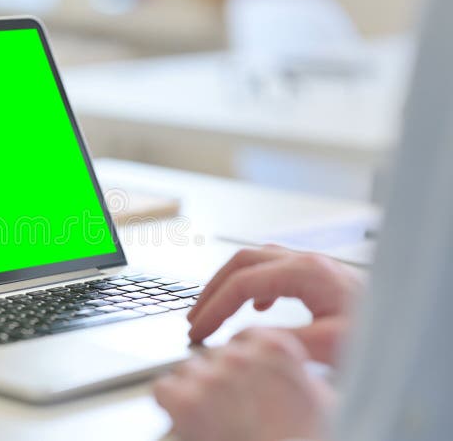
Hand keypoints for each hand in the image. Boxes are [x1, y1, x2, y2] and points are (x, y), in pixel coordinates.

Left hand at [154, 328, 333, 440]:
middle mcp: (239, 356)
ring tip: (212, 417)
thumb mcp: (322, 400)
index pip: (243, 339)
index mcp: (274, 348)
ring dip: (194, 390)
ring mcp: (210, 377)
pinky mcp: (186, 399)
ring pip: (186, 371)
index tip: (243, 382)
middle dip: (218, 379)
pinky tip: (187, 418)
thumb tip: (294, 374)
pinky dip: (170, 403)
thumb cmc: (307, 438)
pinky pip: (163, 388)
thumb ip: (301, 375)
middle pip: (213, 356)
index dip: (242, 364)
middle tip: (230, 408)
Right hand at [187, 246, 362, 364]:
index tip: (198, 330)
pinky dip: (253, 287)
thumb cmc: (377, 335)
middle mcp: (307, 261)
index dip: (214, 307)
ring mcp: (312, 266)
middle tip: (195, 317)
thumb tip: (240, 337)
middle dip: (213, 289)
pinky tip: (256, 308)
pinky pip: (272, 271)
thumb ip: (281, 338)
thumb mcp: (329, 342)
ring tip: (214, 311)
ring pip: (255, 262)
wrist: (408, 326)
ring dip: (230, 285)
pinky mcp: (317, 277)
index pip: (243, 282)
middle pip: (242, 260)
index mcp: (307, 271)